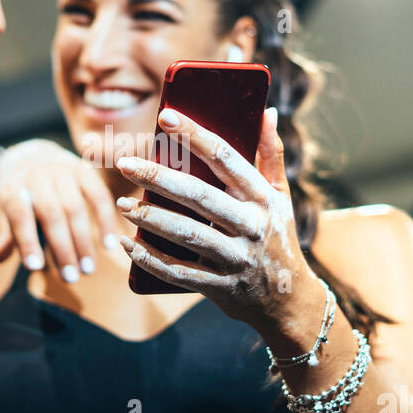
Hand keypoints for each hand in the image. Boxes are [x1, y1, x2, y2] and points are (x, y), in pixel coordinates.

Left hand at [0, 139, 123, 280]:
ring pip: (76, 208)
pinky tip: (108, 245)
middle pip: (52, 214)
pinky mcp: (84, 169)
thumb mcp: (4, 209)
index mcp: (12, 185)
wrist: (32, 154)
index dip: (26, 241)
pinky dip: (105, 221)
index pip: (19, 214)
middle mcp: (37, 174)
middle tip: (71, 278)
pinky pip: (99, 196)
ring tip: (87, 269)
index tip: (35, 267)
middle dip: (62, 249)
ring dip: (84, 242)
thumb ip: (5, 233)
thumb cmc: (17, 191)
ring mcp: (62, 169)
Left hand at [114, 107, 322, 333]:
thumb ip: (272, 154)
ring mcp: (236, 260)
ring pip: (187, 235)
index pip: (226, 158)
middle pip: (200, 197)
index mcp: (264, 198)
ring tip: (122, 204)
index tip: (164, 116)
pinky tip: (128, 243)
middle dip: (159, 178)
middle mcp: (252, 227)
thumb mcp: (281, 197)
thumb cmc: (278, 238)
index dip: (194, 135)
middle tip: (125, 164)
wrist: (290, 301)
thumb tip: (267, 112)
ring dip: (151, 218)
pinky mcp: (220, 288)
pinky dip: (150, 259)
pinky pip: (179, 273)